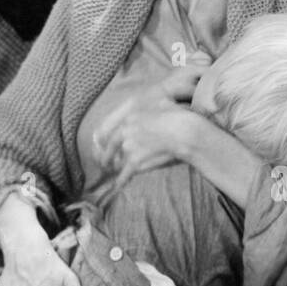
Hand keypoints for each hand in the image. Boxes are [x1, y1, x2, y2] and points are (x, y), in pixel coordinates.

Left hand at [94, 66, 206, 187]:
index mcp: (129, 115)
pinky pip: (124, 174)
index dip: (103, 141)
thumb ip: (157, 103)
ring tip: (113, 175)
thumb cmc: (180, 116)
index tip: (101, 146)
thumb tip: (163, 99)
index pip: (107, 129)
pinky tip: (118, 186)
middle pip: (107, 147)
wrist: (184, 131)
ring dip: (114, 169)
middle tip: (104, 164)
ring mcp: (128, 146)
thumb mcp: (164, 102)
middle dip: (105, 157)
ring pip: (115, 161)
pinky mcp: (135, 160)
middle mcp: (125, 130)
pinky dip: (121, 181)